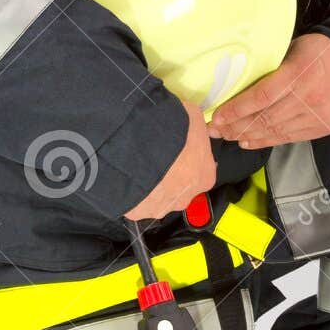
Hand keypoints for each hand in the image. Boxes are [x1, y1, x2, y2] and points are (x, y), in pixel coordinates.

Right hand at [123, 101, 216, 220]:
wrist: (140, 146)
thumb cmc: (173, 130)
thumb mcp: (192, 116)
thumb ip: (194, 127)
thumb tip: (189, 127)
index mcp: (205, 176)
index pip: (199, 169)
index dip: (185, 156)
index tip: (172, 146)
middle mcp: (186, 198)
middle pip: (178, 186)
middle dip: (167, 173)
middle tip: (152, 155)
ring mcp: (162, 208)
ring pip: (156, 197)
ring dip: (149, 184)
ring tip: (135, 164)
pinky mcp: (138, 213)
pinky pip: (135, 201)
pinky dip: (131, 191)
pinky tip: (124, 174)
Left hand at [206, 34, 329, 149]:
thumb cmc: (323, 52)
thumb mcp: (297, 48)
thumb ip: (273, 65)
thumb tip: (240, 77)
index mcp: (298, 74)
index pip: (261, 97)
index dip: (237, 109)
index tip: (217, 116)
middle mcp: (307, 99)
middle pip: (264, 118)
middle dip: (235, 126)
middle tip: (214, 130)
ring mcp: (316, 117)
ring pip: (275, 131)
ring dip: (247, 136)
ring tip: (227, 136)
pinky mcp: (321, 129)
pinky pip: (288, 138)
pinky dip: (266, 141)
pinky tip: (249, 141)